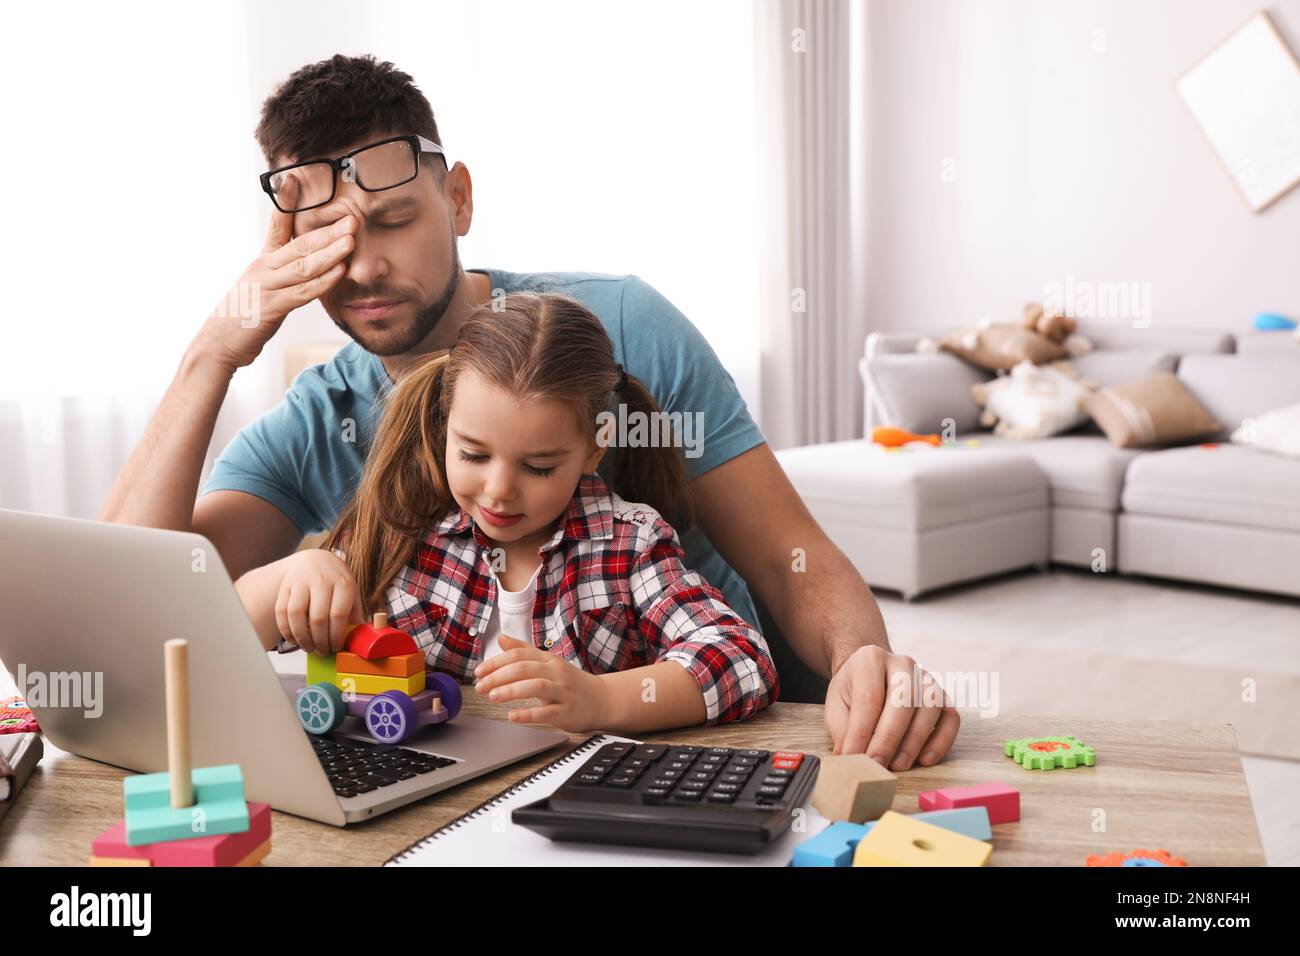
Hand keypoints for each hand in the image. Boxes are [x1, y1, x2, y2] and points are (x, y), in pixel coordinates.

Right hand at [197, 175, 357, 371]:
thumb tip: (307, 263)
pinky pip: (302, 292)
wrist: (217, 344)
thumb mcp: (262, 288)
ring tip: (351, 239)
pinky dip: (322, 281)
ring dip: (330, 252)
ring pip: (303, 265)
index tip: (295, 176)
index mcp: (263, 261)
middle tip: (352, 217)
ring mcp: (267, 287)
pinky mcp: (271, 308)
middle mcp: (264, 268)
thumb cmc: (243, 317)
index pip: (277, 225)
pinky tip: (339, 272)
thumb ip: (283, 274)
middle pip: (299, 244)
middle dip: (328, 230)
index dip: (286, 201)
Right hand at [274, 549, 363, 655]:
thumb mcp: (352, 594)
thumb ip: (354, 616)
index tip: (335, 647)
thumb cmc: (338, 584)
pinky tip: (293, 639)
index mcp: (343, 584)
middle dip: (319, 641)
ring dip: (301, 637)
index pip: (338, 614)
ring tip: (308, 648)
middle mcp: (322, 580)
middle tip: (322, 651)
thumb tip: (356, 642)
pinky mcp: (285, 586)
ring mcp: (301, 582)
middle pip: (318, 618)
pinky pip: (281, 611)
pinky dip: (286, 630)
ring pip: (296, 615)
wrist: (316, 560)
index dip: (335, 636)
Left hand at [473, 634, 607, 731]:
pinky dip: (528, 715)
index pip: (518, 655)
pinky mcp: (566, 712)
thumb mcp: (549, 662)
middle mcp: (555, 673)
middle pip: (524, 669)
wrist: (603, 700)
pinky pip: (546, 712)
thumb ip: (524, 651)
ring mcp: (562, 692)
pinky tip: (512, 716)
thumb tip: (502, 639)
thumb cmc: (571, 682)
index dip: (496, 662)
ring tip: (492, 697)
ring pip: (536, 687)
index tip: (479, 672)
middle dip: (498, 677)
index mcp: (548, 660)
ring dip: (511, 691)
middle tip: (480, 686)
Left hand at [824, 645, 959, 769]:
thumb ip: (842, 729)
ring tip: (898, 765)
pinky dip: (941, 741)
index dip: (860, 733)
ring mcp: (927, 678)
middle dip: (888, 739)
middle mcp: (903, 663)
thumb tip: (849, 758)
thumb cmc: (853, 691)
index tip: (853, 758)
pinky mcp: (944, 696)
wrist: (872, 675)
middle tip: (877, 766)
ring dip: (914, 742)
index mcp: (871, 659)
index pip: (869, 698)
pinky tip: (925, 759)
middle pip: (903, 701)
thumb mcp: (836, 704)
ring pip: (930, 708)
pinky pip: (951, 718)